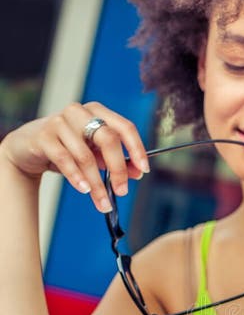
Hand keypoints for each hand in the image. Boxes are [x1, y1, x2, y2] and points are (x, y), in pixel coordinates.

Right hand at [1, 102, 148, 211]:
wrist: (27, 148)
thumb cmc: (67, 148)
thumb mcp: (94, 154)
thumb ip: (116, 161)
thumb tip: (138, 172)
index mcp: (97, 112)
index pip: (125, 127)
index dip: (137, 148)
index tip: (144, 170)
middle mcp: (80, 112)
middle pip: (108, 139)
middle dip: (118, 169)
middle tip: (122, 191)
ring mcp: (59, 122)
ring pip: (86, 155)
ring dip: (97, 183)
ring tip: (102, 202)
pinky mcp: (44, 136)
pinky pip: (65, 159)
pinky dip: (76, 177)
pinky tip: (84, 189)